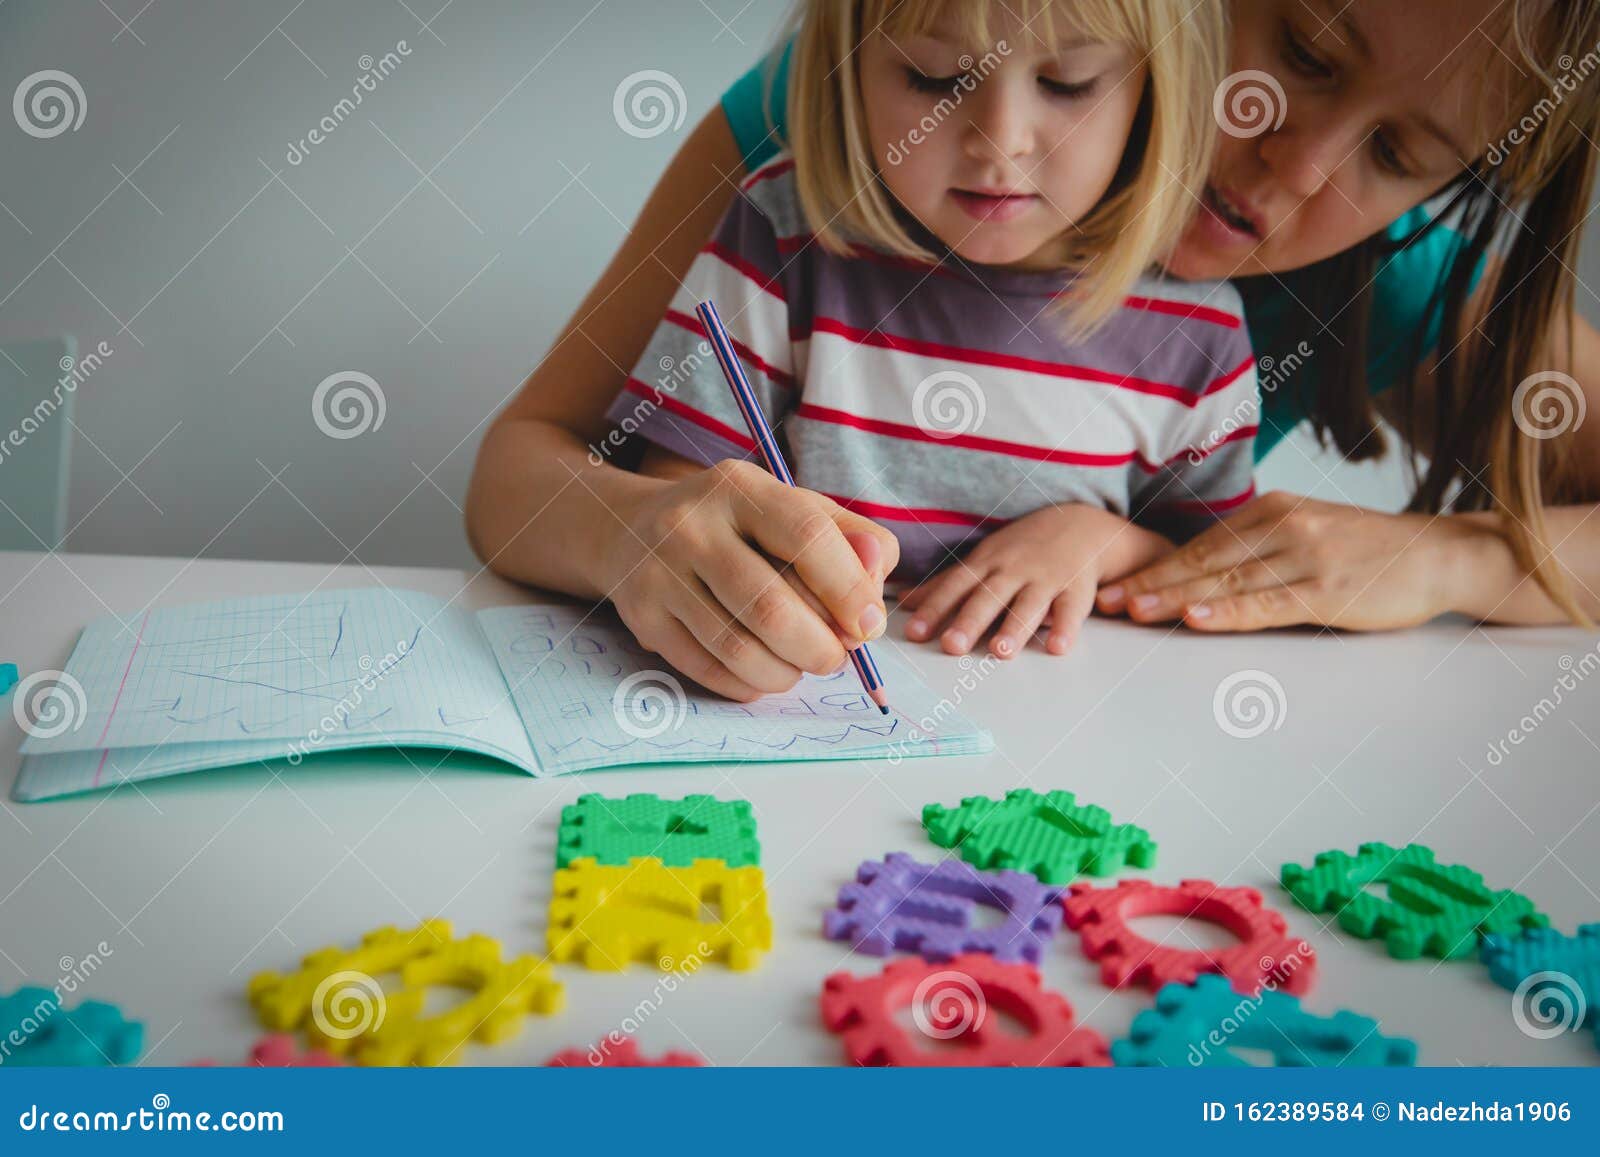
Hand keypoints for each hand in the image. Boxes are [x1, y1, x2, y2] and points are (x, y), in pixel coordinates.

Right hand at [600, 458, 899, 700]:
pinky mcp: (642, 618)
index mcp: (740, 487)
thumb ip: (852, 541)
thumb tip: (873, 594)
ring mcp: (659, 573)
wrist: (632, 529)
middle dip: (820, 648)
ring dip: (787, 672)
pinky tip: (765, 672)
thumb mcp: (795, 509)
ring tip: (801, 664)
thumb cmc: (739, 526)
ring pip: (738, 648)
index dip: (848, 589)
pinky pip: (708, 670)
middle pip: (770, 606)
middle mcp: (691, 525)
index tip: (868, 627)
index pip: (806, 536)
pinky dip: (750, 684)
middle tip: (837, 657)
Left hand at [898, 504, 1170, 657]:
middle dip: (969, 621)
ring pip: (1028, 605)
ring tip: (1000, 652)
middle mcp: (1013, 571)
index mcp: (986, 565)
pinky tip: (1057, 648)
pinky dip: (1066, 628)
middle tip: (951, 647)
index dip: (934, 609)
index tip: (913, 633)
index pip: (955, 587)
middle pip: (988, 597)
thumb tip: (904, 602)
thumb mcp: (981, 559)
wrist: (1078, 523)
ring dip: (1014, 628)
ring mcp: (1045, 578)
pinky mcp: (1075, 588)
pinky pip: (1071, 610)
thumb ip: (945, 585)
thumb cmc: (1020, 549)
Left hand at [1097, 491, 1470, 630]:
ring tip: (1133, 610)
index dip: (1154, 565)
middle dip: (1150, 582)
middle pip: (1203, 561)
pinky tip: (1195, 617)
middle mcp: (1283, 528)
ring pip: (1226, 581)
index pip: (1201, 544)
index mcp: (1273, 511)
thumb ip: (1261, 546)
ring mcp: (1305, 558)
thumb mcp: (1309, 533)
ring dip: (1174, 598)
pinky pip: (1266, 603)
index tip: (1114, 583)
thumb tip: (1206, 572)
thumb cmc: (1369, 551)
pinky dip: (1227, 611)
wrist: (1439, 554)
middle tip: (1104, 600)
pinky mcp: (1327, 591)